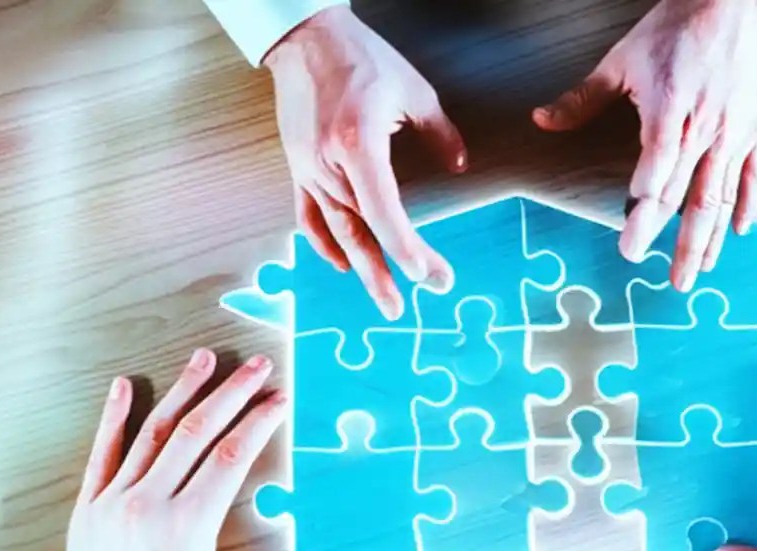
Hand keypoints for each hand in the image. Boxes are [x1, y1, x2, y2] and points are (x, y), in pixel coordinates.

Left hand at [18, 350, 346, 550]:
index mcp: (188, 529)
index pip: (232, 456)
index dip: (260, 422)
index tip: (280, 398)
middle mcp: (147, 508)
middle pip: (196, 433)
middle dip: (231, 393)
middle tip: (256, 364)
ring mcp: (112, 509)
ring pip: (151, 435)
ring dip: (181, 393)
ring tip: (203, 358)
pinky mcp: (87, 517)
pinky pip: (101, 457)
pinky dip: (115, 420)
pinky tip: (124, 389)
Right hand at [266, 6, 466, 318]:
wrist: (305, 39)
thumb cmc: (361, 59)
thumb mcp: (414, 90)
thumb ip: (440, 132)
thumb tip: (459, 165)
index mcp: (357, 143)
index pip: (383, 209)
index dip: (404, 246)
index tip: (427, 274)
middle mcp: (328, 164)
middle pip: (362, 228)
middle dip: (390, 269)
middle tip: (412, 305)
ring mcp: (308, 169)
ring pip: (337, 230)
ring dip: (362, 268)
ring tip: (386, 301)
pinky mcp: (298, 167)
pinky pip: (309, 216)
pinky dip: (325, 244)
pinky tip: (343, 265)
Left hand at [534, 0, 756, 290]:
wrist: (735, 0)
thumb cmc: (676, 27)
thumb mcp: (621, 60)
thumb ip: (582, 98)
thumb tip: (541, 120)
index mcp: (670, 113)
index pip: (657, 170)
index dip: (645, 205)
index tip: (631, 235)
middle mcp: (705, 130)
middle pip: (689, 196)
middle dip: (675, 241)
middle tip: (666, 279)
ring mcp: (734, 133)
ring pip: (722, 197)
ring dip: (710, 239)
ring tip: (699, 272)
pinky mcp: (755, 129)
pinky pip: (753, 175)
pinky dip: (746, 205)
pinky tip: (737, 234)